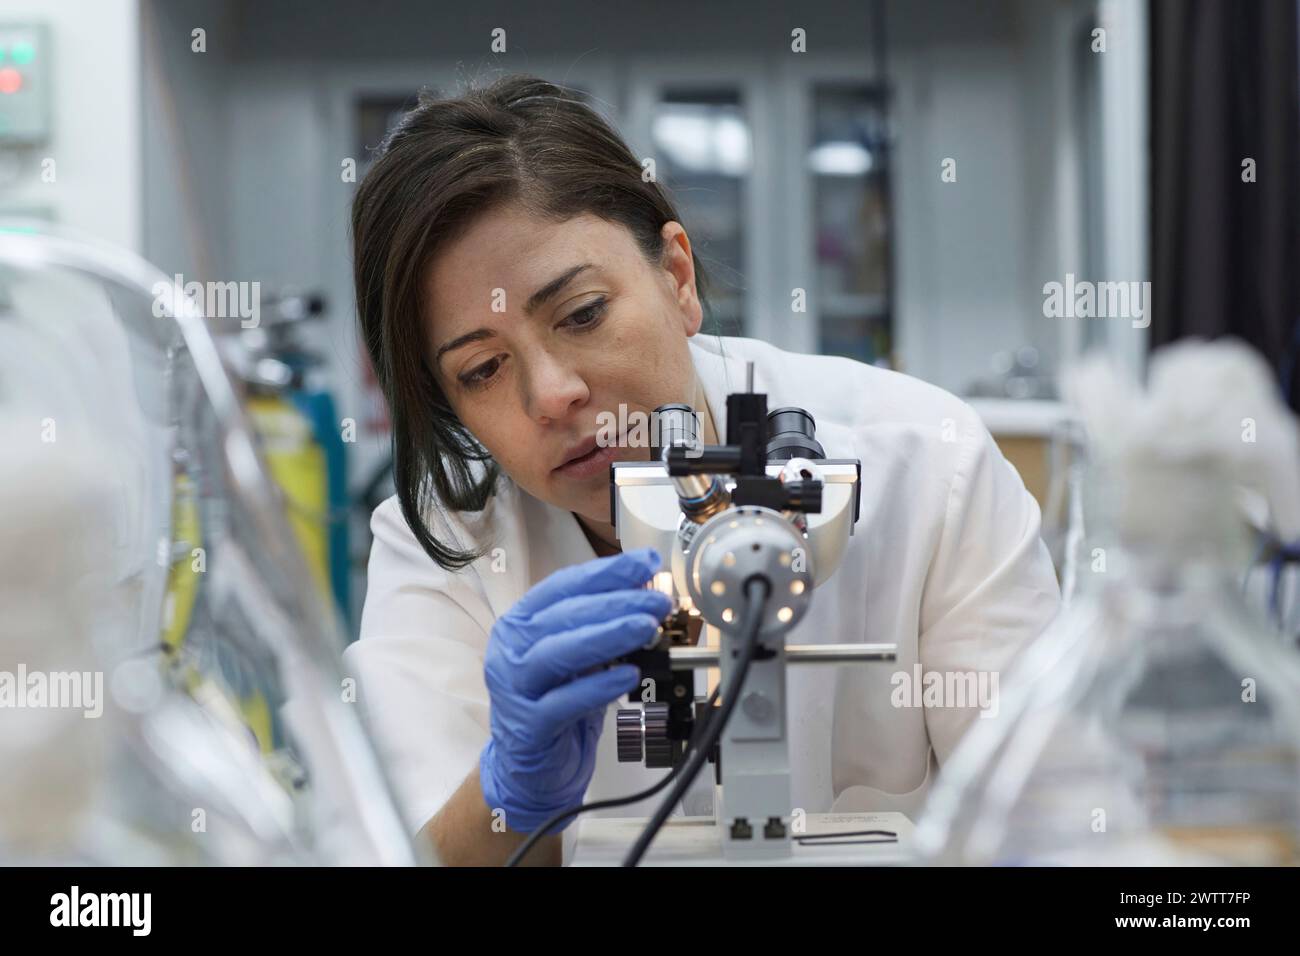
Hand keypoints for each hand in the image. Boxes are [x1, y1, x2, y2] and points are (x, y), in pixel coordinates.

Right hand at [478, 547, 671, 832]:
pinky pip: (565, 701)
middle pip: (565, 615)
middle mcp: (511, 648)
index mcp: (521, 622)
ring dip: (608, 636)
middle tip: (658, 600)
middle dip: (617, 602)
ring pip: (561, 653)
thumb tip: (646, 595)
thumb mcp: (577, 657)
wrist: (530, 767)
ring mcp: (515, 687)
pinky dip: (599, 687)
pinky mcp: (528, 724)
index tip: (647, 563)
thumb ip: (599, 626)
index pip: (565, 586)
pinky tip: (629, 675)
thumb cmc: (556, 702)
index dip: (607, 572)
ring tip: (647, 627)